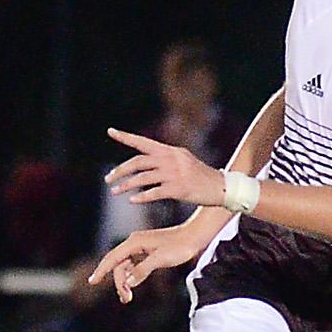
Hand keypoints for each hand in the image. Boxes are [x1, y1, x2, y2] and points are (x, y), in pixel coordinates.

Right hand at [88, 225, 206, 303]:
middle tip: (126, 299)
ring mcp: (141, 247)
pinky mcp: (148, 252)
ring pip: (126, 266)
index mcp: (134, 242)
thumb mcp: (161, 259)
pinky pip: (134, 265)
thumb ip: (142, 270)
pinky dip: (133, 276)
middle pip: (118, 265)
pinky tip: (134, 285)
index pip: (112, 258)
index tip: (92, 282)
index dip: (101, 271)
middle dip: (119, 282)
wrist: (195, 237)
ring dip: (126, 281)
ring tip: (128, 297)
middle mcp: (134, 243)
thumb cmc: (180, 246)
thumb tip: (128, 282)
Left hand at [105, 127, 224, 206]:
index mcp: (171, 151)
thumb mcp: (184, 160)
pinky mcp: (178, 189)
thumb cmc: (201, 176)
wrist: (222, 187)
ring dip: (126, 185)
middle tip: (108, 179)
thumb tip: (145, 163)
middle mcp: (171, 159)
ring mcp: (175, 174)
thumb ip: (166, 159)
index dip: (126, 137)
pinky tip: (132, 200)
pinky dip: (141, 197)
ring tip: (114, 192)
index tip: (111, 131)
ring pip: (143, 178)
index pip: (144, 142)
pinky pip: (154, 192)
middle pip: (138, 161)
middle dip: (120, 170)